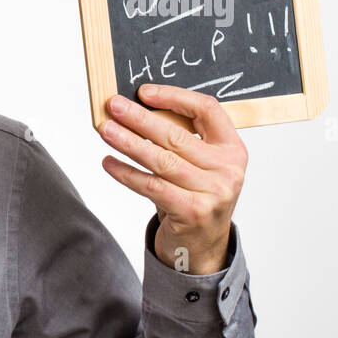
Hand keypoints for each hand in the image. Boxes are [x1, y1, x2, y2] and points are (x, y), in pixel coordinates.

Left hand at [98, 84, 247, 274]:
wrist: (202, 245)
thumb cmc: (195, 196)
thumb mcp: (200, 166)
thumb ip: (182, 140)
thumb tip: (136, 110)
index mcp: (232, 149)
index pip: (207, 110)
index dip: (175, 97)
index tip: (144, 92)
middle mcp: (227, 169)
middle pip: (176, 135)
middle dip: (139, 118)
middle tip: (113, 106)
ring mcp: (212, 192)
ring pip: (161, 160)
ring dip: (128, 143)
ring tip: (105, 130)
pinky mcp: (191, 211)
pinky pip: (151, 186)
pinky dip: (126, 173)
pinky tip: (108, 162)